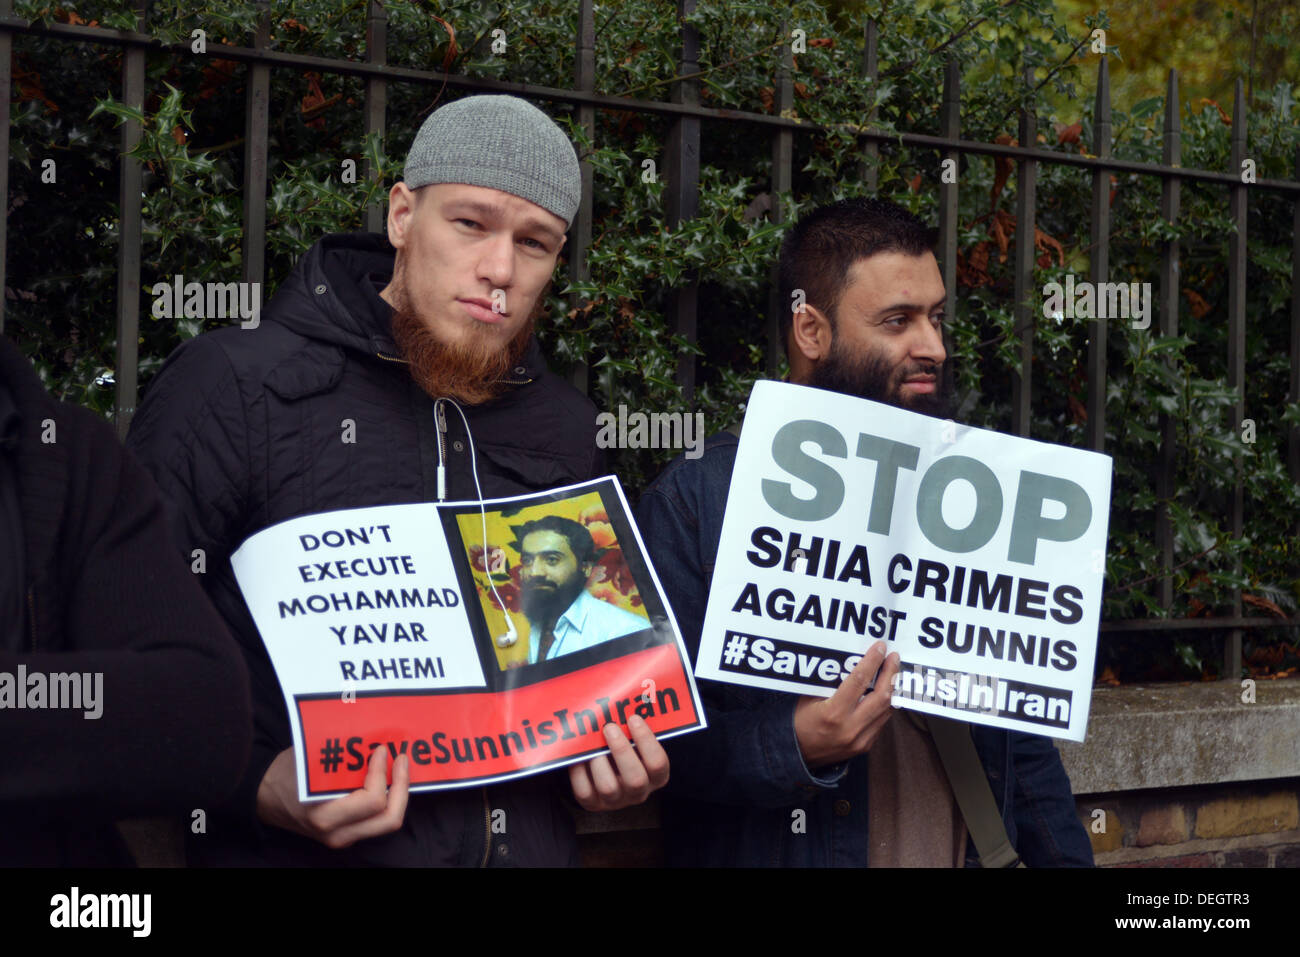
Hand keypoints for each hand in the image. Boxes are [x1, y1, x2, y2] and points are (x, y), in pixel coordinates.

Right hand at [256, 745, 409, 848]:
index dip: (383, 774)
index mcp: (325, 815)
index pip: (373, 801)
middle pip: (389, 819)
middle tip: (402, 760)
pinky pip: (377, 821)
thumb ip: (343, 754)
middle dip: (402, 787)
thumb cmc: (286, 773)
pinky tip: (388, 779)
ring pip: (387, 822)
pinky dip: (387, 799)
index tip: (381, 750)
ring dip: (398, 793)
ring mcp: (342, 838)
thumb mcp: (311, 760)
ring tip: (400, 768)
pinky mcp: (346, 835)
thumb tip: (375, 736)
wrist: (264, 798)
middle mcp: (336, 833)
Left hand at [568, 713, 669, 810]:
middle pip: (635, 780)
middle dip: (621, 750)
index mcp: (656, 776)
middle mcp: (638, 792)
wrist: (610, 774)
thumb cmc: (627, 749)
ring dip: (599, 761)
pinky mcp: (593, 804)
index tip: (633, 718)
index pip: (658, 764)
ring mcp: (616, 801)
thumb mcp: (637, 742)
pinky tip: (577, 754)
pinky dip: (579, 771)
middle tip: (609, 727)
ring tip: (591, 741)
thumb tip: (623, 698)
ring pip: (608, 788)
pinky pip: (584, 791)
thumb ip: (634, 728)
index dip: (646, 741)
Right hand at [793, 640, 899, 768]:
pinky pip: (881, 722)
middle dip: (890, 673)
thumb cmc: (800, 722)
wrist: (797, 755)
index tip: (880, 648)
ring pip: (886, 710)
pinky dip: (884, 705)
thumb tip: (852, 663)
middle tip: (893, 657)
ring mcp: (860, 740)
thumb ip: (832, 683)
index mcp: (834, 713)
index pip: (860, 681)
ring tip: (892, 672)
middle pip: (882, 696)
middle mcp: (850, 728)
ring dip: (891, 689)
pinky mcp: (865, 746)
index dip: (872, 661)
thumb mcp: (810, 697)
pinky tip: (884, 693)